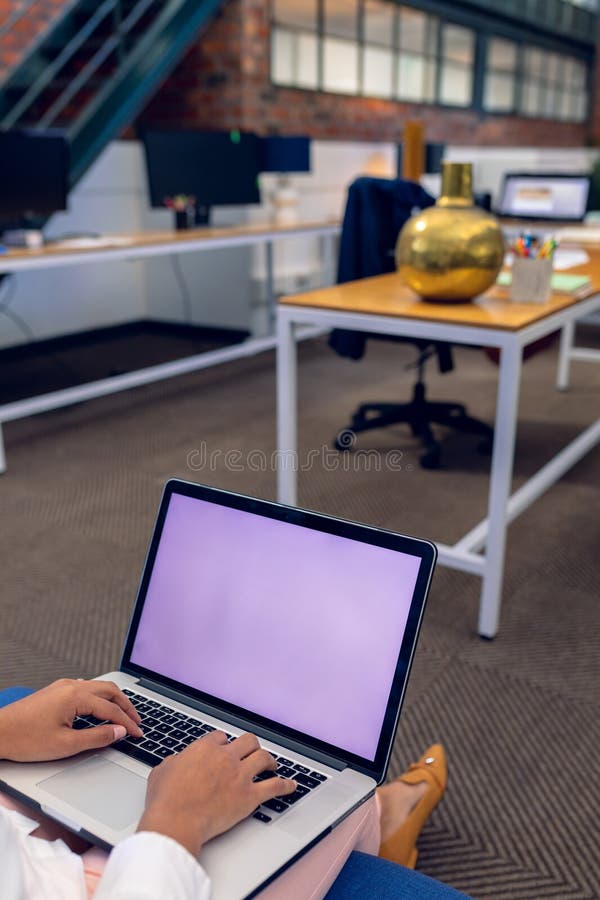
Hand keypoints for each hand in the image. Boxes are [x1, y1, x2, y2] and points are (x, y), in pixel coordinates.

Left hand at [0, 678, 141, 761]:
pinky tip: (100, 708)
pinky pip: (86, 688)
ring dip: (114, 700)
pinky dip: (100, 697)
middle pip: (109, 690)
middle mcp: (71, 686)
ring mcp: (62, 686)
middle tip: (137, 721)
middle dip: (126, 706)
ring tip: (124, 714)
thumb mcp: (65, 745)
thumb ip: (96, 737)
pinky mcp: (55, 690)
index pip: (111, 709)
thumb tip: (118, 732)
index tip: (138, 733)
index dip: (128, 722)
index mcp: (75, 696)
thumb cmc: (25, 739)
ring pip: (98, 687)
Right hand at [137, 731, 295, 856]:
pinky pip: (274, 787)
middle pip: (248, 741)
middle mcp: (226, 757)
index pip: (221, 737)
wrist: (176, 820)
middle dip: (251, 746)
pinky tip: (290, 786)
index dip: (224, 744)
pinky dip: (285, 785)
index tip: (225, 749)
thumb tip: (176, 762)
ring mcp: (240, 775)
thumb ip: (174, 762)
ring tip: (272, 765)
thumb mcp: (161, 771)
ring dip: (269, 760)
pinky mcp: (249, 796)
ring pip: (263, 758)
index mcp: (205, 748)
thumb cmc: (166, 800)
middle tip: (253, 752)